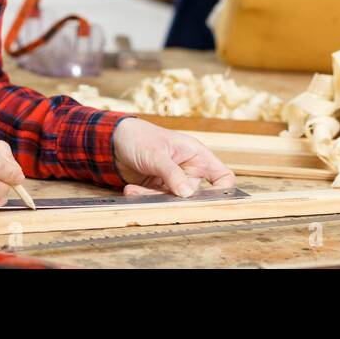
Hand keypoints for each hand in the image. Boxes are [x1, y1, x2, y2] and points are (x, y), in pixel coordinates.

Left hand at [111, 118, 235, 196]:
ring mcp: (174, 181)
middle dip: (178, 200)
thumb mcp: (157, 154)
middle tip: (163, 200)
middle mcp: (189, 170)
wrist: (115, 139)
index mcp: (197, 156)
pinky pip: (156, 200)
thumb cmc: (140, 137)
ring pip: (173, 200)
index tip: (211, 202)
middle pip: (195, 195)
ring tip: (134, 191)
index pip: (223, 176)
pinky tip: (131, 190)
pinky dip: (143, 198)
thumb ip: (172, 174)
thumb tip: (187, 194)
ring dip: (153, 199)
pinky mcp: (159, 189)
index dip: (223, 190)